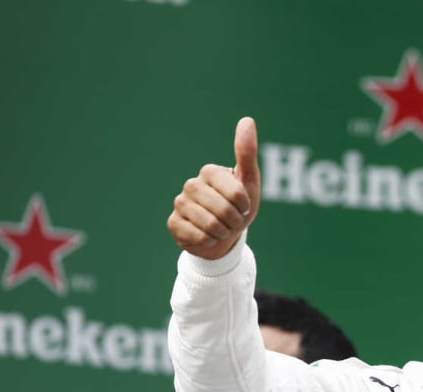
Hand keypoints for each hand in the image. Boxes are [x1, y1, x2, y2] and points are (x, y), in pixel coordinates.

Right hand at [167, 116, 261, 260]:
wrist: (223, 234)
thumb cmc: (239, 205)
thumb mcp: (249, 181)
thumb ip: (247, 152)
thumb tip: (247, 119)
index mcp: (209, 172)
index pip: (236, 194)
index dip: (244, 207)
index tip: (243, 207)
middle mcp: (191, 184)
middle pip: (223, 211)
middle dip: (234, 222)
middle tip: (232, 221)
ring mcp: (180, 203)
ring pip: (210, 225)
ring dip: (223, 233)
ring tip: (221, 228)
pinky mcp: (173, 223)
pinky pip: (198, 237)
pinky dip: (209, 241)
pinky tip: (208, 236)